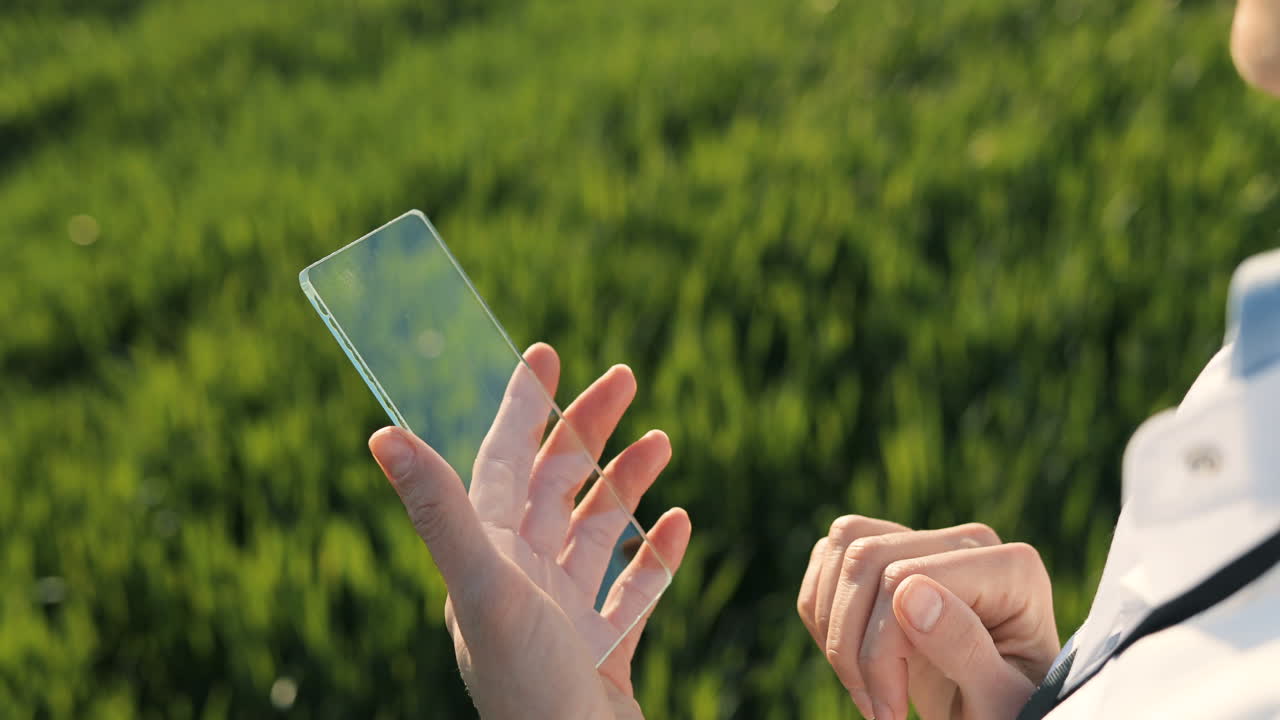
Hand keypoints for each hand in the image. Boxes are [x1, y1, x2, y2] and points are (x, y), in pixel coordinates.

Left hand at [369, 343, 690, 718]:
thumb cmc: (527, 682)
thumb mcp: (483, 586)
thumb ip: (437, 510)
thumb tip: (379, 434)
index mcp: (490, 556)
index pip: (504, 461)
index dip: (523, 405)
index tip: (545, 352)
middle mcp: (522, 579)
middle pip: (556, 485)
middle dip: (587, 429)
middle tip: (624, 378)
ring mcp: (564, 615)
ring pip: (597, 530)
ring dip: (625, 483)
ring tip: (661, 442)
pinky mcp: (603, 650)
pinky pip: (633, 590)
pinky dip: (656, 555)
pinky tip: (678, 524)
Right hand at [797, 517, 1059, 719]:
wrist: (997, 715)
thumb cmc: (1008, 713)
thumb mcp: (997, 700)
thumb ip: (963, 646)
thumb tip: (908, 592)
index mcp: (1008, 569)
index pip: (903, 578)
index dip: (879, 650)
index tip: (890, 712)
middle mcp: (970, 543)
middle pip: (866, 558)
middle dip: (851, 642)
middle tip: (875, 706)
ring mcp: (930, 543)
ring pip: (844, 547)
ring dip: (833, 626)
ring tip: (864, 685)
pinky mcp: (895, 552)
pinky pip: (829, 558)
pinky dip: (823, 614)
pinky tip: (855, 661)